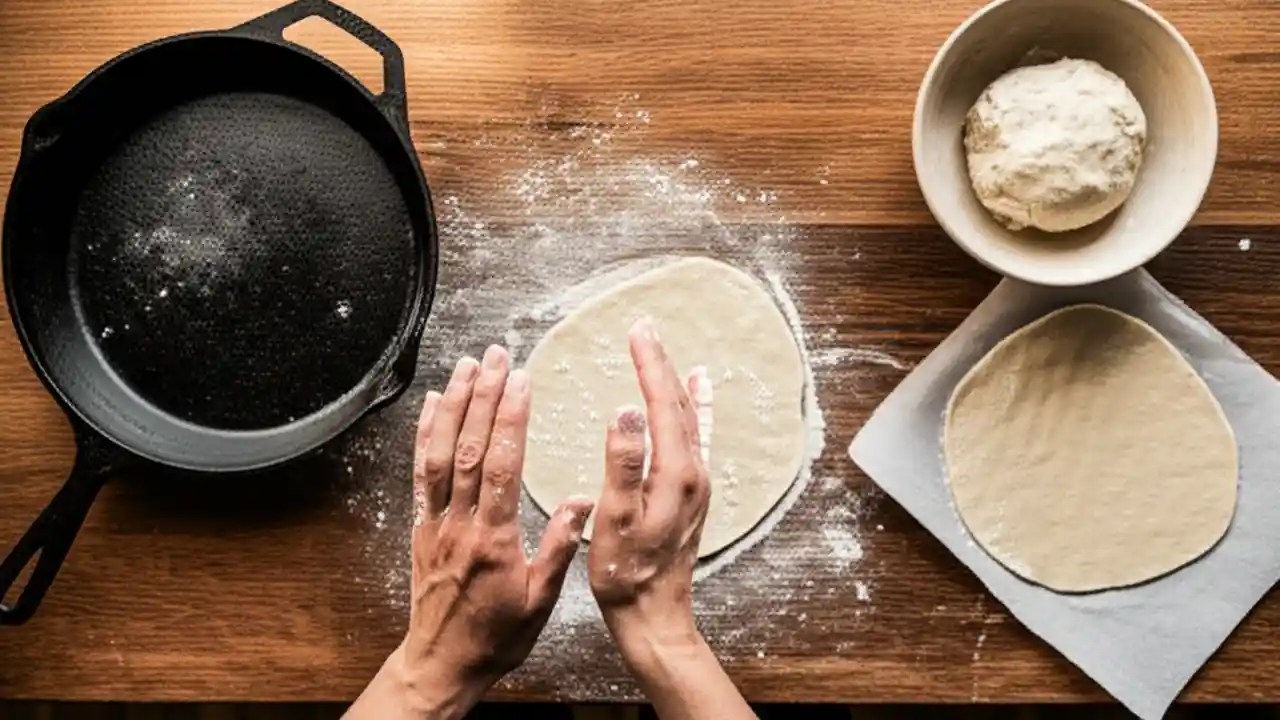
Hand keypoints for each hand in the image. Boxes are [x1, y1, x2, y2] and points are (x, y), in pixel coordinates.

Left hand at [347, 346, 593, 719]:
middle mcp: (460, 523)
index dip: (510, 419)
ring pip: (441, 453)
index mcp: (494, 539)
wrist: (442, 664)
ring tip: (467, 365)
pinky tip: (434, 404)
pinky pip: (420, 473)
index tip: (520, 381)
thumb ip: (559, 549)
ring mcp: (436, 522)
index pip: (502, 466)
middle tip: (496, 356)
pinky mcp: (421, 525)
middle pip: (470, 448)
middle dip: (483, 396)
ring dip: (453, 405)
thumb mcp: (540, 601)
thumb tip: (580, 503)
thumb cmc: (495, 637)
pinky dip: (425, 434)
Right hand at [587, 317, 710, 662]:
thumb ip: (622, 463)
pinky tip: (698, 395)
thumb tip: (624, 411)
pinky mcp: (694, 494)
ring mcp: (698, 484)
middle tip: (643, 328)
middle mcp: (695, 474)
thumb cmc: (627, 575)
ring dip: (675, 382)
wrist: (655, 617)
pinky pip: (698, 437)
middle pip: (679, 405)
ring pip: (689, 418)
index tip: (637, 331)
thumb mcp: (615, 519)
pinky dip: (697, 409)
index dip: (649, 365)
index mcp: (676, 475)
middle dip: (660, 364)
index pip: (661, 405)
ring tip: (666, 351)